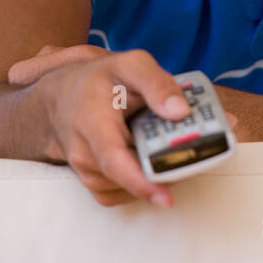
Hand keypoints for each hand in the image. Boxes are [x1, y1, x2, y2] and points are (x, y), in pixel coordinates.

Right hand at [9, 45, 203, 208]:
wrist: (66, 95)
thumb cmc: (101, 80)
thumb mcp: (131, 65)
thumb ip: (158, 83)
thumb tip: (181, 112)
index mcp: (91, 121)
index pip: (113, 159)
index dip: (140, 182)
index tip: (166, 197)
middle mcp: (84, 152)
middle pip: (128, 178)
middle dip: (165, 172)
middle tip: (196, 157)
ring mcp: (86, 170)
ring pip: (128, 189)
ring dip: (156, 177)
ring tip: (177, 151)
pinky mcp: (93, 181)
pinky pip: (122, 194)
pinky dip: (144, 185)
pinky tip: (157, 163)